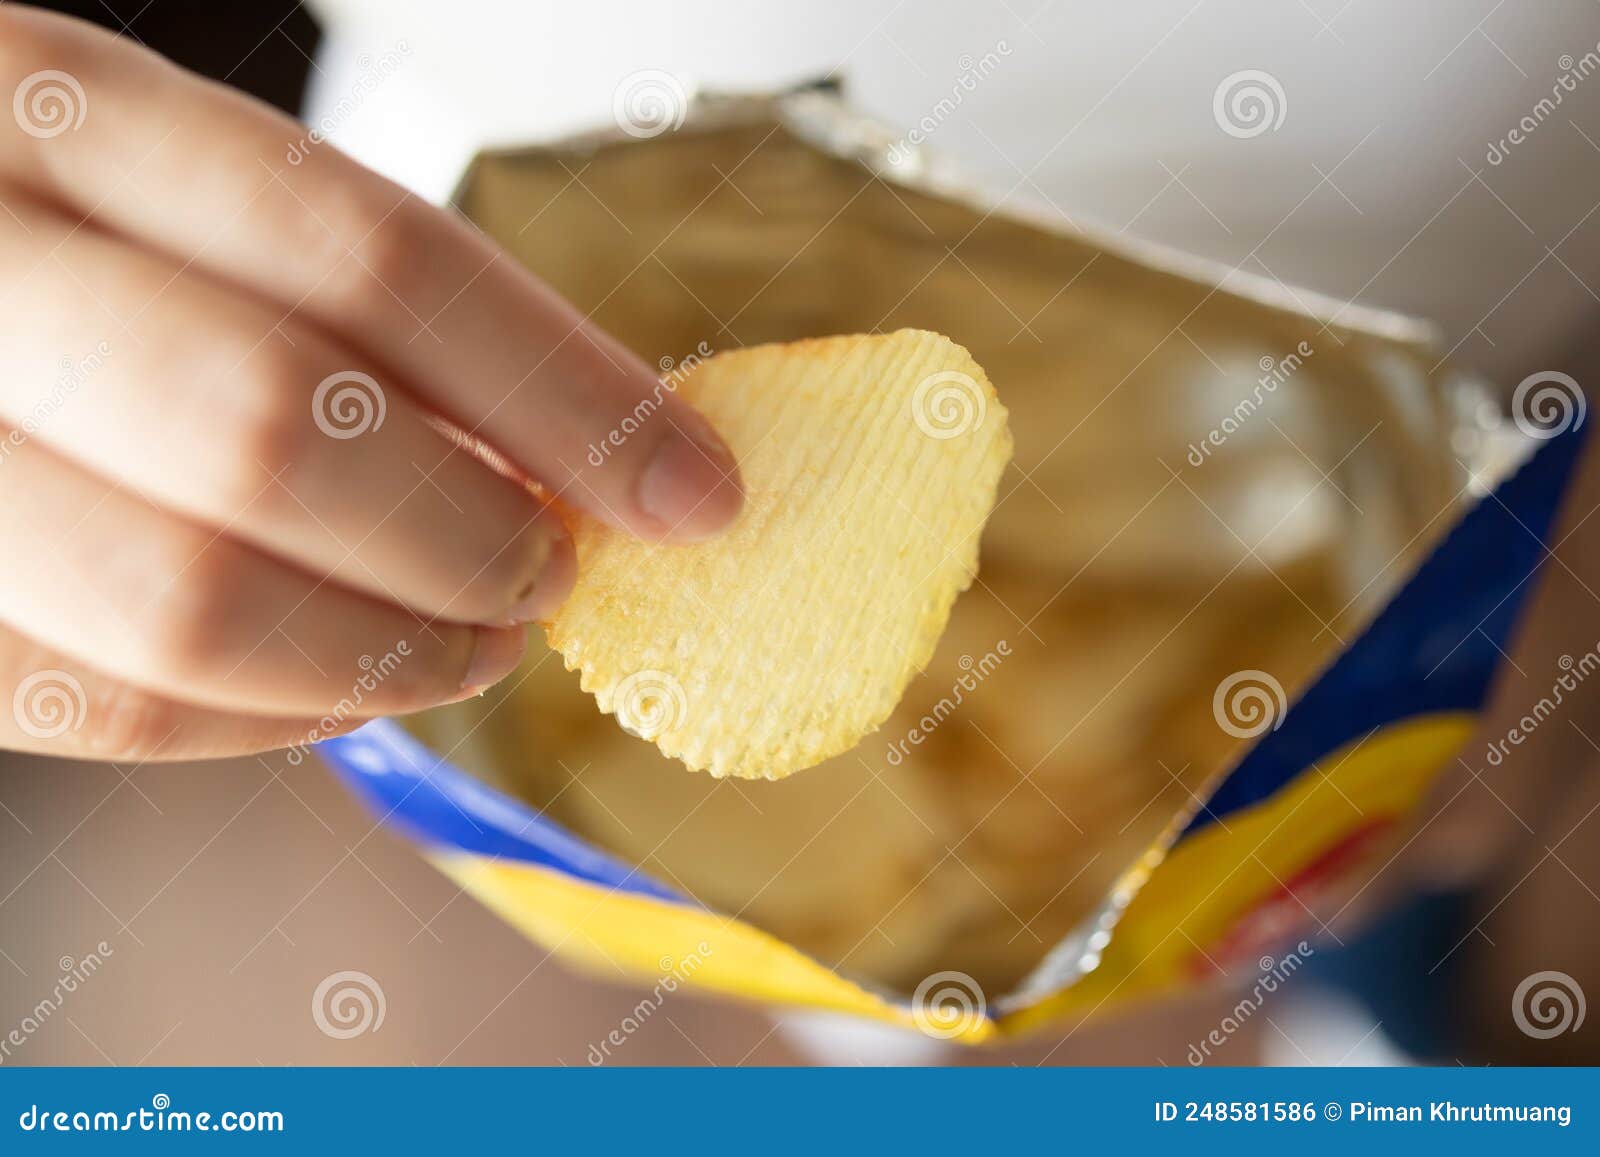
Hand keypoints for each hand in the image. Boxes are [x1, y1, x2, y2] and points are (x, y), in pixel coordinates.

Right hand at [0, 8, 741, 761]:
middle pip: (278, 432)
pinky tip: (346, 690)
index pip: (372, 258)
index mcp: (66, 114)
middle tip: (550, 571)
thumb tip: (582, 455)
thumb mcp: (181, 195)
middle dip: (470, 534)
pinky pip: (105, 708)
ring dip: (386, 653)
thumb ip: (356, 307)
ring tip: (472, 642)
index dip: (563, 395)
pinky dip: (270, 719)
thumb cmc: (57, 244)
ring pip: (189, 603)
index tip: (691, 488)